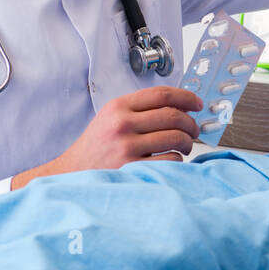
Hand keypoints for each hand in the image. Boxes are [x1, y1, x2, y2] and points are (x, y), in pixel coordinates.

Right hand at [11, 87, 202, 189]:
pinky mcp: (131, 168)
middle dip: (191, 123)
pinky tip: (171, 161)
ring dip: (188, 143)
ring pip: (176, 138)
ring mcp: (126, 147)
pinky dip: (178, 161)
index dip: (186, 97)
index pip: (162, 94)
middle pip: (173, 115)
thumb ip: (139, 110)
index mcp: (118, 107)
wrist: (70, 175)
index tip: (198, 104)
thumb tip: (181, 106)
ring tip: (184, 147)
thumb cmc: (96, 148)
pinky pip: (171, 160)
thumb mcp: (111, 119)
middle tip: (193, 130)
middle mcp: (122, 124)